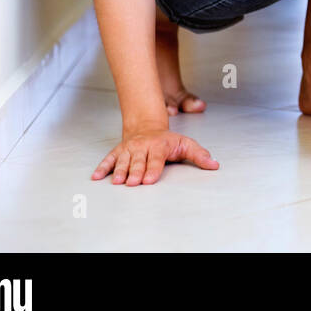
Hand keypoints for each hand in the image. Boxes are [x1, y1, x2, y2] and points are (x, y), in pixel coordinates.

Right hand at [91, 127, 218, 185]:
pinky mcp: (118, 152)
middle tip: (132, 183)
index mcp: (159, 145)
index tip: (150, 180)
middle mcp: (142, 147)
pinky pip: (108, 159)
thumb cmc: (168, 140)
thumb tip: (214, 165)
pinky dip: (102, 167)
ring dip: (119, 171)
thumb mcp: (186, 144)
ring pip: (123, 161)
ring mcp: (128, 149)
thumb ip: (200, 155)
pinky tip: (96, 177)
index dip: (153, 169)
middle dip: (136, 172)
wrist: (147, 127)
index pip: (156, 158)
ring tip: (116, 182)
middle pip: (138, 161)